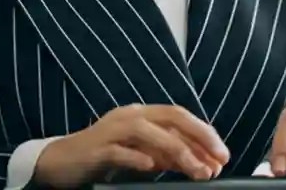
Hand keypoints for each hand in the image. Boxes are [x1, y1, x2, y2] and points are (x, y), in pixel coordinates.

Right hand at [33, 104, 230, 187]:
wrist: (62, 162)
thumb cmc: (104, 156)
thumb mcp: (142, 154)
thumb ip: (168, 155)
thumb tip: (201, 162)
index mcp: (141, 114)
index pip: (179, 116)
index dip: (204, 133)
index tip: (223, 155)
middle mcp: (129, 116)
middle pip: (170, 116)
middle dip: (199, 136)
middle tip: (218, 159)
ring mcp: (112, 130)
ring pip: (149, 132)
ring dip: (177, 151)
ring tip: (196, 171)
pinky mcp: (97, 149)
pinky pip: (119, 150)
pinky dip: (137, 157)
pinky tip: (152, 167)